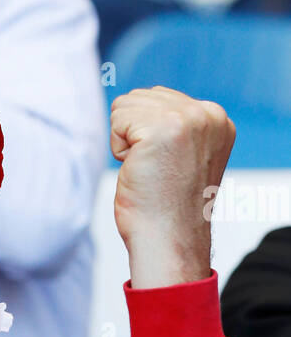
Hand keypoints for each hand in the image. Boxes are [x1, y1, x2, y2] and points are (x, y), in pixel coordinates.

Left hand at [110, 86, 234, 288]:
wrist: (166, 240)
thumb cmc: (165, 206)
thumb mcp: (181, 155)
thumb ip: (173, 124)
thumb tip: (141, 98)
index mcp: (217, 119)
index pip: (160, 98)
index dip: (148, 134)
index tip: (167, 166)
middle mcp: (208, 113)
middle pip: (141, 96)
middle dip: (135, 134)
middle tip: (155, 170)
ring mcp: (189, 118)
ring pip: (126, 105)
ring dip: (126, 141)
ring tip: (148, 170)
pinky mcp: (164, 126)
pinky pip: (117, 119)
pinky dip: (119, 148)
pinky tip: (139, 170)